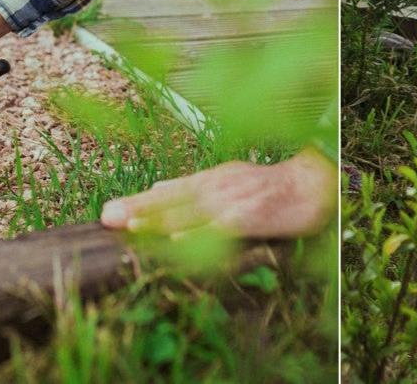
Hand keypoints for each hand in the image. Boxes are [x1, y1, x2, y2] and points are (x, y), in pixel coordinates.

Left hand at [100, 152, 336, 239]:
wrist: (308, 185)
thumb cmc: (268, 187)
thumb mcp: (229, 178)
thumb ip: (195, 186)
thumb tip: (158, 188)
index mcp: (212, 178)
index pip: (169, 190)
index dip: (139, 200)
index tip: (108, 211)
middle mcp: (217, 185)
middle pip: (171, 198)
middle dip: (139, 207)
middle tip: (108, 216)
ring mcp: (231, 199)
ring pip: (189, 211)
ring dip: (159, 219)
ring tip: (133, 226)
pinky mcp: (247, 214)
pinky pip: (219, 225)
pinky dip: (199, 231)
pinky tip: (180, 239)